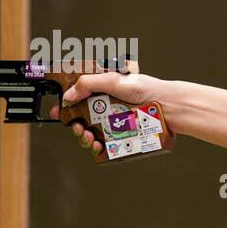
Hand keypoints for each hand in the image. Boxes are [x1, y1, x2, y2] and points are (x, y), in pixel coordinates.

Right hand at [47, 60, 161, 155]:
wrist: (168, 107)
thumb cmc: (147, 89)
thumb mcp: (113, 80)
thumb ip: (88, 84)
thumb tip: (68, 95)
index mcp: (104, 91)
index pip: (79, 98)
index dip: (67, 106)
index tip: (58, 112)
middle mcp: (108, 108)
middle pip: (83, 119)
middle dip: (75, 124)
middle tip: (76, 126)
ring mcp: (115, 123)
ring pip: (92, 133)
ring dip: (84, 137)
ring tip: (87, 136)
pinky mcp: (123, 136)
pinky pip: (106, 145)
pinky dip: (98, 147)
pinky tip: (97, 145)